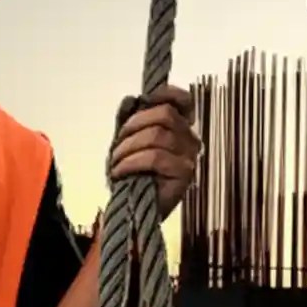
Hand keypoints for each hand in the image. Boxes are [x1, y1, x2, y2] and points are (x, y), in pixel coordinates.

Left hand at [107, 84, 200, 219]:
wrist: (132, 211)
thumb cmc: (132, 176)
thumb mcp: (124, 142)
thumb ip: (127, 119)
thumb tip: (131, 99)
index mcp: (179, 128)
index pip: (184, 101)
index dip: (166, 94)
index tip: (145, 99)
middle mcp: (189, 140)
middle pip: (165, 114)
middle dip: (133, 126)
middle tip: (118, 145)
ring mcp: (189, 157)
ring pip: (158, 135)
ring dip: (128, 147)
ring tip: (117, 163)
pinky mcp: (185, 174)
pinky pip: (155, 156)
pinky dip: (132, 162)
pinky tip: (121, 172)